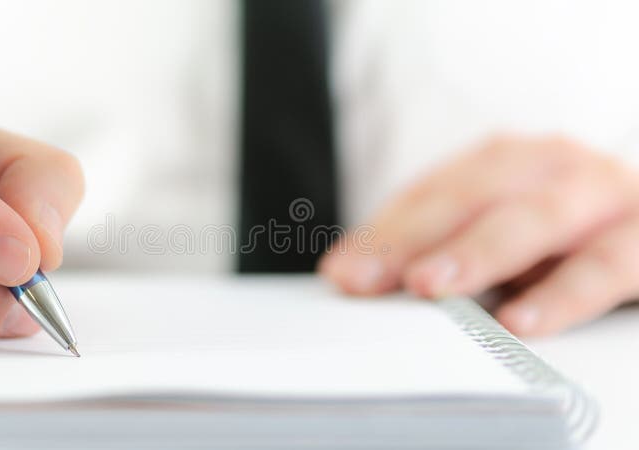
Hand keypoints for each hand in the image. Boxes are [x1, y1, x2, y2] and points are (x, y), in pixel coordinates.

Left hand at [320, 135, 638, 335]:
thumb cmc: (563, 234)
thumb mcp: (492, 232)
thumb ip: (429, 247)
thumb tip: (349, 276)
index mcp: (505, 162)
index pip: (431, 195)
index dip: (384, 234)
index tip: (341, 275)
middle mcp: (550, 166)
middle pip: (471, 198)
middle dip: (413, 240)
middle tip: (365, 279)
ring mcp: (600, 195)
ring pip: (535, 218)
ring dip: (479, 252)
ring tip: (430, 287)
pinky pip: (605, 264)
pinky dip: (562, 293)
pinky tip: (521, 320)